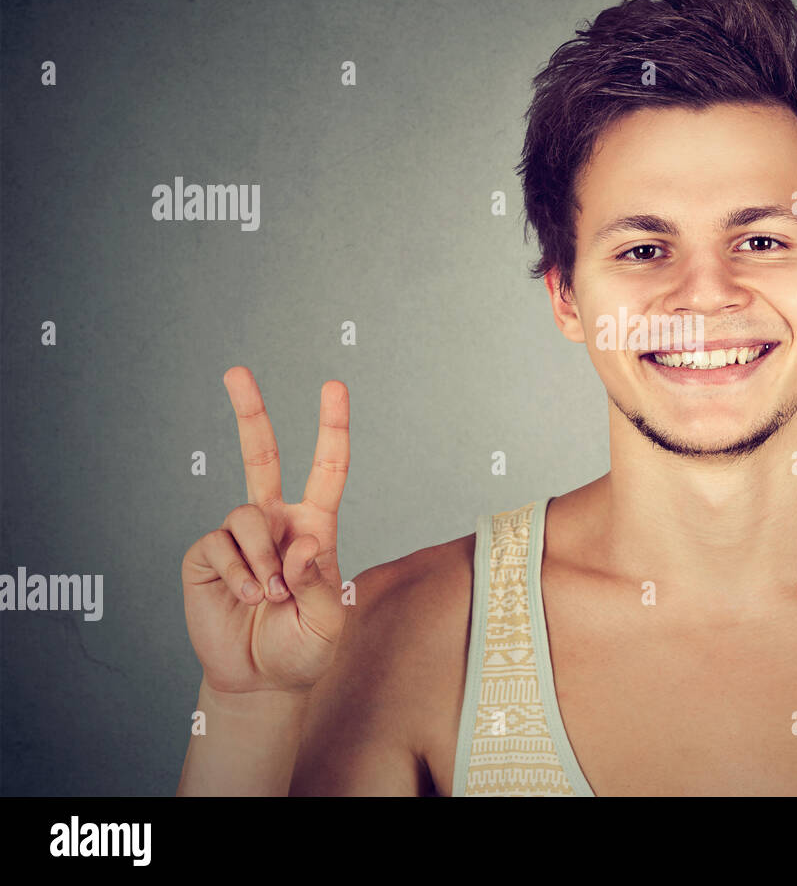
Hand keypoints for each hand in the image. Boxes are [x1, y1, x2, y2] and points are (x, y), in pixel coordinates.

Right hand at [181, 366, 349, 694]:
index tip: (333, 386)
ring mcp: (240, 536)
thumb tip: (300, 542)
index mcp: (315, 526)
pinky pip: (221, 545)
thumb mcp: (328, 619)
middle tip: (236, 371)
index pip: (327, 469)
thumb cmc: (304, 647)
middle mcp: (276, 522)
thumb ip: (321, 580)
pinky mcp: (208, 554)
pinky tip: (245, 596)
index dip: (331, 427)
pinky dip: (238, 574)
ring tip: (269, 596)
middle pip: (261, 455)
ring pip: (247, 516)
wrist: (261, 679)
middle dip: (250, 411)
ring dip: (261, 560)